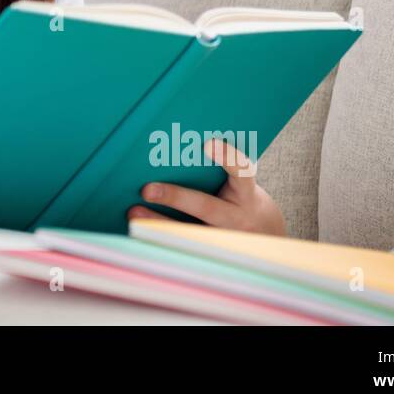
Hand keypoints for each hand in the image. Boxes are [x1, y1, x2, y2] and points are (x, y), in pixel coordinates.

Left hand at [128, 138, 285, 235]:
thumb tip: (175, 145)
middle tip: (146, 189)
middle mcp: (236, 217)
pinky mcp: (208, 250)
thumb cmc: (238, 195)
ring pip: (189, 232)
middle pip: (206, 208)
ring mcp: (223, 237)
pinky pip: (181, 245)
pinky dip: (158, 237)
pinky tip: (138, 230)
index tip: (208, 143)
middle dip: (176, 198)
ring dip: (158, 223)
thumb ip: (219, 167)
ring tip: (133, 213)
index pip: (241, 171)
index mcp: (246, 192)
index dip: (228, 158)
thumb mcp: (238, 181)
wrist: (260, 231)